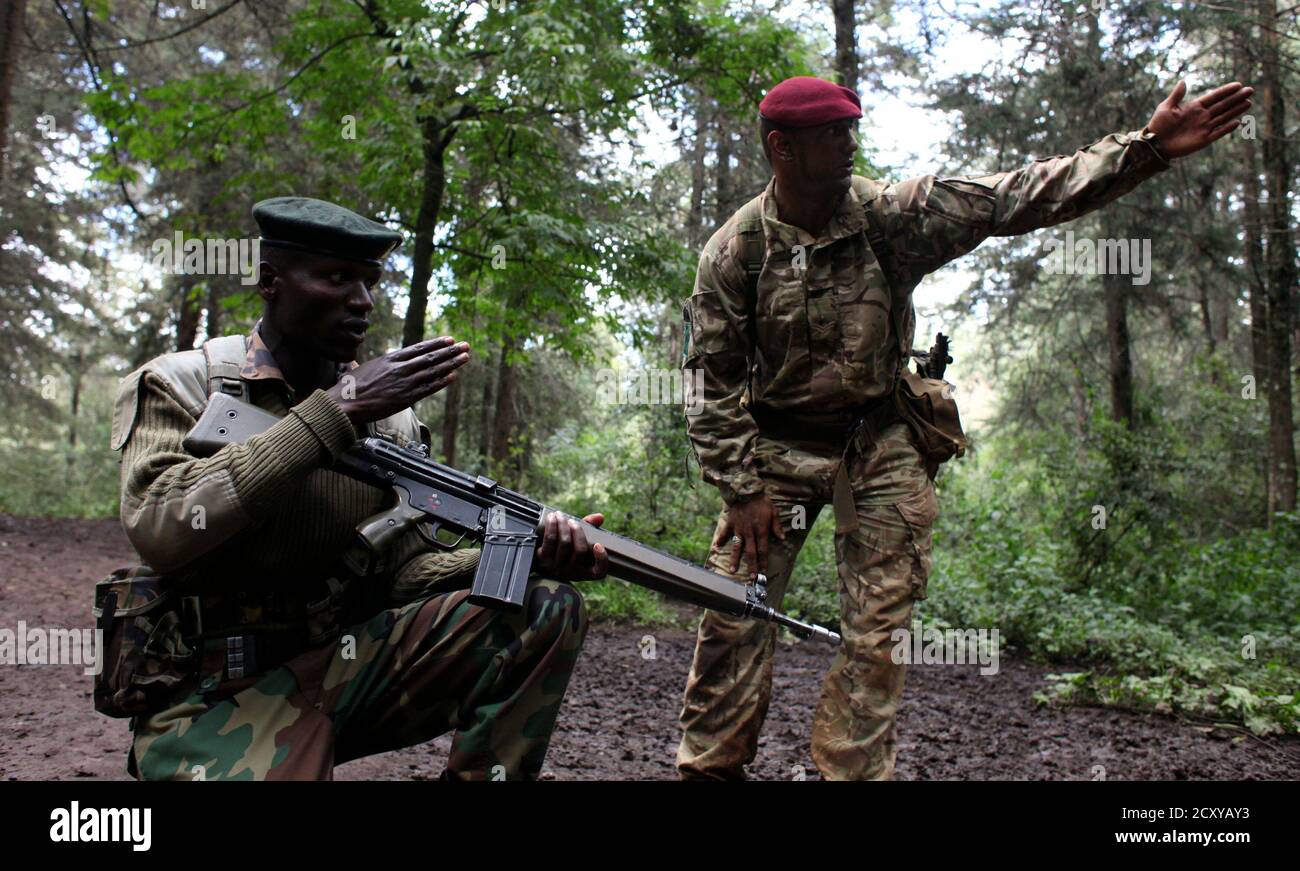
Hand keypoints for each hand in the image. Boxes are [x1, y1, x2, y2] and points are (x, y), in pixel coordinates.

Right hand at [326, 336, 469, 424]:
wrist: (344, 403)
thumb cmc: (349, 387)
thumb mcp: (361, 369)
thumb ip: (372, 366)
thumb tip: (363, 362)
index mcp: (390, 359)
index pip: (419, 348)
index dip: (436, 344)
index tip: (449, 340)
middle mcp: (400, 368)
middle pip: (430, 357)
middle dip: (450, 351)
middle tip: (465, 346)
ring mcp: (404, 383)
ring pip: (433, 371)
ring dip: (451, 364)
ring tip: (465, 358)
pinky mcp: (405, 398)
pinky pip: (428, 388)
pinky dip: (441, 382)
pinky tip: (453, 376)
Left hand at [535, 511, 608, 580]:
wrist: (538, 561)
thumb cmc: (564, 550)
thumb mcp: (578, 541)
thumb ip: (591, 528)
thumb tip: (600, 517)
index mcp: (586, 571)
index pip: (600, 572)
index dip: (602, 559)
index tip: (598, 544)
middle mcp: (573, 572)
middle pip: (580, 550)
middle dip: (577, 531)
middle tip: (572, 521)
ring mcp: (558, 567)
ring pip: (564, 543)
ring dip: (563, 525)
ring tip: (560, 515)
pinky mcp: (543, 559)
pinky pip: (550, 540)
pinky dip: (552, 527)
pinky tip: (554, 519)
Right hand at [715, 492, 783, 576]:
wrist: (746, 490)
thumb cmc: (762, 501)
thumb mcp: (773, 512)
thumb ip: (776, 526)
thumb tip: (782, 538)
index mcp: (761, 530)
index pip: (763, 550)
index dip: (763, 561)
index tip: (763, 571)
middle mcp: (749, 532)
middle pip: (750, 552)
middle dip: (751, 565)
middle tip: (752, 576)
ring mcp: (739, 529)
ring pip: (737, 547)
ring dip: (735, 559)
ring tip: (733, 570)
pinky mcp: (730, 524)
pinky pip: (724, 533)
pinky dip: (720, 540)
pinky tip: (716, 547)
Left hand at [1145, 80, 1252, 158]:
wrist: (1154, 144)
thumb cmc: (1158, 125)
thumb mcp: (1166, 107)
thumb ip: (1176, 95)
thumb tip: (1183, 81)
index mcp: (1194, 107)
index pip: (1214, 97)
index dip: (1226, 91)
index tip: (1238, 85)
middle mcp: (1202, 116)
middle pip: (1223, 105)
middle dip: (1236, 98)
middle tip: (1250, 90)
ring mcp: (1204, 128)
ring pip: (1224, 117)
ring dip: (1236, 110)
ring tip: (1249, 102)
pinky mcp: (1203, 140)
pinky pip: (1218, 133)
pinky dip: (1227, 128)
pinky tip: (1237, 122)